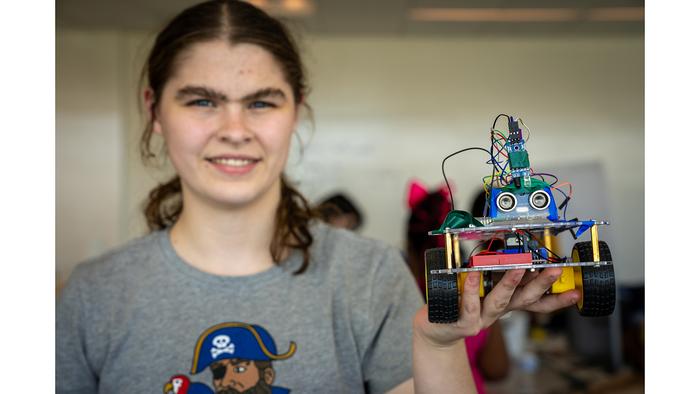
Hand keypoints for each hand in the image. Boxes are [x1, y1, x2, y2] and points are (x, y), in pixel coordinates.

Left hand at [414, 267, 580, 347]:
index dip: (557, 299)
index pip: (537, 303)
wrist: (435, 329)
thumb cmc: (459, 305)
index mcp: (506, 304)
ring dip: (509, 283)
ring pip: (499, 302)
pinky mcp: (462, 323)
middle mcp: (497, 313)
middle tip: (555, 270)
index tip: (575, 292)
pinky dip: (472, 288)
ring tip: (517, 267)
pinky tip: (473, 273)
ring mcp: (481, 319)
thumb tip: (511, 250)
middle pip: (525, 300)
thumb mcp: (484, 289)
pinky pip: (469, 305)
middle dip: (542, 284)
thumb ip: (497, 274)